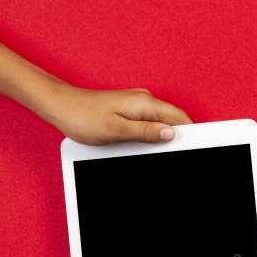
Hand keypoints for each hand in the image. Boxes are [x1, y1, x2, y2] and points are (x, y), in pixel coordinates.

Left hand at [45, 85, 191, 144]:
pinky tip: (147, 144)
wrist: (60, 106)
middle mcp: (144, 100)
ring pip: (162, 121)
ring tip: (162, 152)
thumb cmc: (83, 117)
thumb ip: (146, 132)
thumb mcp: (117, 130)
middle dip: (179, 137)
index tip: (196, 149)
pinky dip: (153, 133)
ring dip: (165, 136)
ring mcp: (137, 103)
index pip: (180, 118)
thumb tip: (171, 134)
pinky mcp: (129, 109)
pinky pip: (150, 121)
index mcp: (145, 103)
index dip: (191, 133)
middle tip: (179, 156)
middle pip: (174, 120)